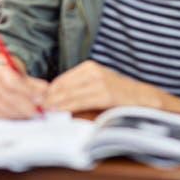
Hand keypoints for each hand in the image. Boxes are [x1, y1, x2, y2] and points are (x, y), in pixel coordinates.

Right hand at [0, 63, 49, 118]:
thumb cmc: (13, 80)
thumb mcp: (25, 78)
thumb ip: (36, 85)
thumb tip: (46, 93)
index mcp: (0, 72)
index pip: (13, 82)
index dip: (28, 91)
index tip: (40, 98)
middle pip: (9, 97)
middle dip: (26, 106)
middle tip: (39, 111)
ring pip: (4, 109)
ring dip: (21, 113)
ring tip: (34, 114)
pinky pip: (0, 117)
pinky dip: (13, 118)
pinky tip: (23, 117)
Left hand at [44, 60, 162, 112]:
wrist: (146, 99)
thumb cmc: (119, 98)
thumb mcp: (96, 88)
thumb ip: (77, 92)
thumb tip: (51, 102)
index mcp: (88, 67)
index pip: (59, 81)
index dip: (46, 93)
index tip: (35, 103)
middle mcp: (93, 71)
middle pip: (61, 86)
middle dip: (46, 98)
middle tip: (34, 110)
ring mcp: (99, 81)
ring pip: (68, 93)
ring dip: (53, 103)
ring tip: (42, 112)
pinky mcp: (106, 93)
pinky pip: (79, 100)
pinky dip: (66, 106)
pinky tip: (57, 112)